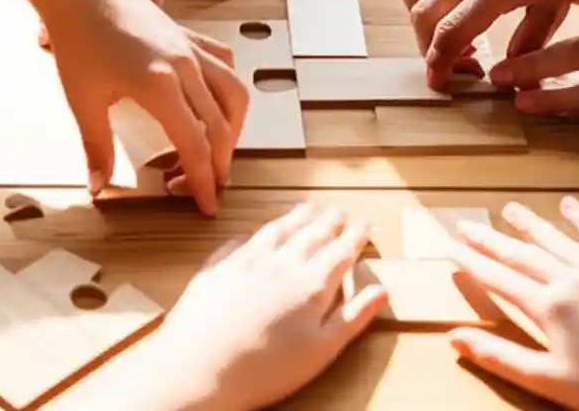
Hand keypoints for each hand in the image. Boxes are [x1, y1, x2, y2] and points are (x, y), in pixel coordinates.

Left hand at [41, 0, 247, 215]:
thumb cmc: (75, 39)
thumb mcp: (82, 100)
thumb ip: (96, 146)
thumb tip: (98, 187)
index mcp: (161, 87)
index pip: (195, 146)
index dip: (204, 181)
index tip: (207, 207)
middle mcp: (186, 67)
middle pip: (221, 126)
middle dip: (219, 164)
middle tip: (204, 188)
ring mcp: (191, 48)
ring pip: (233, 94)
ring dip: (232, 127)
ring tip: (218, 150)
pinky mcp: (188, 35)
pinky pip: (223, 65)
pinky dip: (226, 89)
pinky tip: (212, 102)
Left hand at [119, 206, 387, 409]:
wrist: (197, 369)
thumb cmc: (264, 369)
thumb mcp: (321, 351)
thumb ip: (352, 317)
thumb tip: (381, 290)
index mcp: (313, 284)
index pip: (341, 251)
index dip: (355, 236)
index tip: (364, 224)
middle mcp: (282, 263)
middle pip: (312, 234)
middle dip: (330, 221)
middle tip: (340, 211)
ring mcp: (246, 261)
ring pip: (278, 230)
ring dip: (296, 217)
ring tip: (307, 208)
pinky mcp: (217, 267)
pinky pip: (241, 240)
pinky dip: (256, 233)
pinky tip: (257, 232)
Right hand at [402, 0, 578, 88]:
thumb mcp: (559, 9)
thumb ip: (531, 45)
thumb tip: (518, 87)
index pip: (452, 29)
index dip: (440, 61)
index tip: (439, 84)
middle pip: (424, 14)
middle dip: (429, 49)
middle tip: (455, 70)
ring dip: (425, 28)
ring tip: (456, 48)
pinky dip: (429, 8)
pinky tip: (458, 24)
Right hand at [448, 197, 578, 410]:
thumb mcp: (549, 381)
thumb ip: (500, 356)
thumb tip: (455, 337)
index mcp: (549, 307)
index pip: (498, 280)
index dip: (471, 263)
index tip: (449, 247)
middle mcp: (571, 279)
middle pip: (521, 254)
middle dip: (490, 239)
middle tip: (465, 223)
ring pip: (556, 240)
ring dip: (530, 224)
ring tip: (508, 207)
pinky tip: (570, 205)